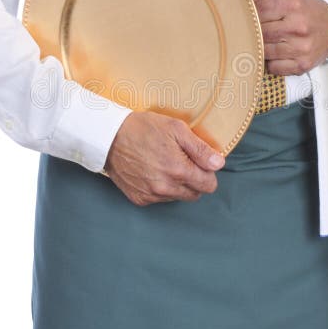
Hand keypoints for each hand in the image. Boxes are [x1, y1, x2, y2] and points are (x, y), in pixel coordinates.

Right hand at [103, 111, 224, 206]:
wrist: (109, 137)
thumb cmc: (143, 129)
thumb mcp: (176, 129)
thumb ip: (200, 149)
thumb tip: (219, 164)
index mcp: (178, 170)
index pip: (208, 185)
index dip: (207, 172)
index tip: (198, 161)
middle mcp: (165, 188)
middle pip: (195, 194)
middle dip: (194, 180)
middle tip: (181, 161)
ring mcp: (151, 195)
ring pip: (178, 197)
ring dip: (177, 185)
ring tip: (164, 164)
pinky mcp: (139, 199)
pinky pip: (160, 199)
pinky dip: (161, 189)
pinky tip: (152, 172)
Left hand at [249, 0, 327, 74]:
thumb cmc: (306, 8)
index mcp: (293, 4)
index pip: (258, 10)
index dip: (246, 14)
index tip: (242, 16)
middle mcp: (298, 26)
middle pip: (260, 32)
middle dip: (252, 31)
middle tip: (249, 30)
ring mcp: (301, 48)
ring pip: (264, 51)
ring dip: (259, 47)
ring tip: (263, 41)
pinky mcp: (302, 64)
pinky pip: (274, 67)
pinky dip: (270, 62)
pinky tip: (275, 54)